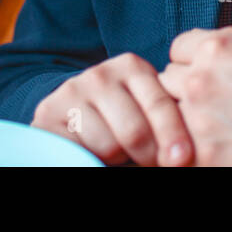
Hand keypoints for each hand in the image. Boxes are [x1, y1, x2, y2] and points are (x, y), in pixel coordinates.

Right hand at [31, 53, 193, 166]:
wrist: (69, 113)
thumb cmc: (120, 117)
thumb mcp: (143, 109)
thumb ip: (163, 119)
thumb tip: (183, 152)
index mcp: (132, 67)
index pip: (159, 105)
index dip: (173, 136)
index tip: (181, 159)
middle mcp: (101, 74)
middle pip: (135, 130)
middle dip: (148, 155)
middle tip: (151, 164)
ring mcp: (73, 92)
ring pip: (110, 144)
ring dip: (117, 158)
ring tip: (116, 153)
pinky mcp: (49, 115)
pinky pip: (82, 150)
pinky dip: (92, 158)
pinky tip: (94, 153)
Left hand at [159, 27, 231, 165]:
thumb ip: (227, 42)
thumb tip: (201, 47)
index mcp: (217, 47)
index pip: (177, 48)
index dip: (192, 61)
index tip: (207, 75)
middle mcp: (202, 80)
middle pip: (165, 80)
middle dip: (183, 89)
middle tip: (210, 103)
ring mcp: (200, 121)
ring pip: (167, 115)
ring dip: (183, 119)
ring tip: (214, 125)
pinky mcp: (207, 156)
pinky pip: (179, 148)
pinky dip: (192, 147)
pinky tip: (220, 145)